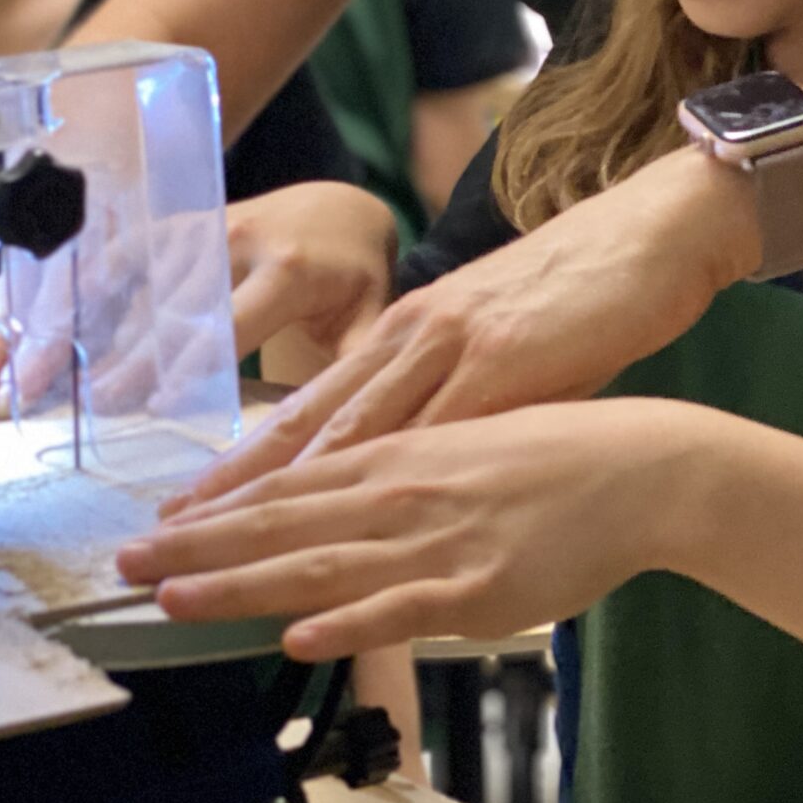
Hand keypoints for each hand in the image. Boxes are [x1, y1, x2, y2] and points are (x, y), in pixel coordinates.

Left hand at [117, 398, 698, 657]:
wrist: (640, 461)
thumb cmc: (555, 445)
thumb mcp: (463, 432)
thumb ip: (401, 459)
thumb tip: (344, 486)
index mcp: (397, 444)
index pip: (288, 476)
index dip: (219, 503)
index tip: (160, 524)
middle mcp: (401, 482)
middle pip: (283, 516)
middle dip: (200, 544)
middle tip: (128, 564)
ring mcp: (435, 534)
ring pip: (321, 560)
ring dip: (242, 583)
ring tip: (176, 599)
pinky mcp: (478, 582)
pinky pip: (400, 605)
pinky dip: (346, 620)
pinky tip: (299, 634)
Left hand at [164, 147, 751, 512]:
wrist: (647, 240)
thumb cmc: (577, 297)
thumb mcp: (492, 340)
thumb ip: (448, 390)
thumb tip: (409, 443)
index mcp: (407, 333)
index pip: (308, 410)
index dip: (241, 465)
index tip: (183, 509)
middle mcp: (412, 340)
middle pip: (305, 430)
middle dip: (227, 493)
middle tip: (155, 542)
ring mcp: (452, 355)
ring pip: (346, 444)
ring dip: (269, 509)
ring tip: (206, 560)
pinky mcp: (502, 372)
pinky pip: (429, 450)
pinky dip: (375, 508)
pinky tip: (333, 563)